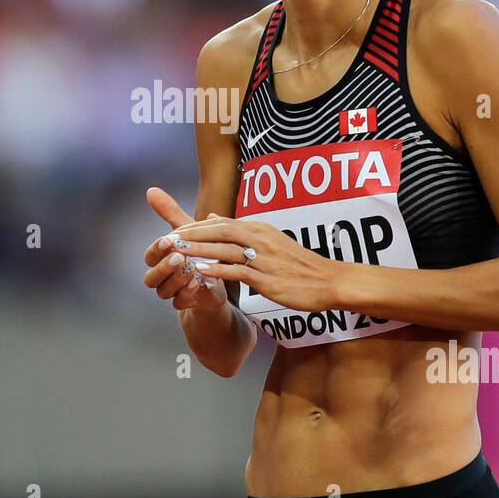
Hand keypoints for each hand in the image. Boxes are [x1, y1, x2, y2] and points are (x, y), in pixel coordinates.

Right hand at [143, 187, 228, 315]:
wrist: (216, 278)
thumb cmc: (199, 251)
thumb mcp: (189, 230)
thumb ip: (170, 212)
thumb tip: (151, 189)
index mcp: (159, 259)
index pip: (150, 255)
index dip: (157, 249)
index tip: (168, 240)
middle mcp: (160, 277)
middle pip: (151, 277)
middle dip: (164, 267)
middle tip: (179, 257)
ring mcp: (170, 292)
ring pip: (163, 291)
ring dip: (176, 280)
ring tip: (191, 269)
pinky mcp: (184, 304)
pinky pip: (178, 303)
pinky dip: (187, 293)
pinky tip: (199, 282)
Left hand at [164, 214, 337, 313]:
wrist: (329, 281)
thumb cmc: (298, 264)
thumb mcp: (270, 240)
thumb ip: (240, 230)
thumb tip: (213, 216)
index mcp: (260, 229)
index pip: (221, 222)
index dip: (196, 226)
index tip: (176, 229)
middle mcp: (260, 239)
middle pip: (219, 231)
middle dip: (192, 234)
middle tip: (169, 238)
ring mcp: (264, 258)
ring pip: (226, 249)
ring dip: (199, 250)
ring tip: (177, 252)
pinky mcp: (268, 278)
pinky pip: (239, 272)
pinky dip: (218, 270)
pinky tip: (201, 271)